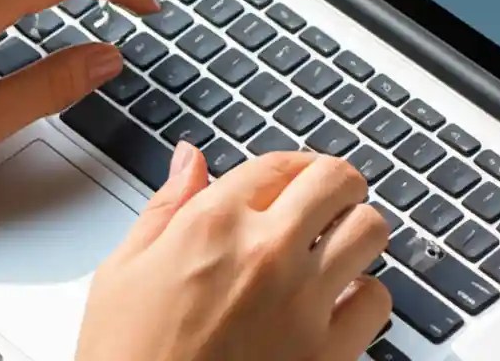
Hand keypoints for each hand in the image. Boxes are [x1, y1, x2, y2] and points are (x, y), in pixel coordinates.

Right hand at [78, 144, 391, 360]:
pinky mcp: (327, 350)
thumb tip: (189, 159)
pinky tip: (336, 305)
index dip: (292, 167)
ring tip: (337, 249)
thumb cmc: (126, 359)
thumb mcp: (122, 271)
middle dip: (336, 186)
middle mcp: (265, 252)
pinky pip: (377, 300)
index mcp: (212, 224)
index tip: (295, 179)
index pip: (278, 164)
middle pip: (336, 180)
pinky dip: (364, 298)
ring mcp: (302, 301)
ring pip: (370, 230)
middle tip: (327, 204)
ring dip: (356, 234)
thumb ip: (165, 207)